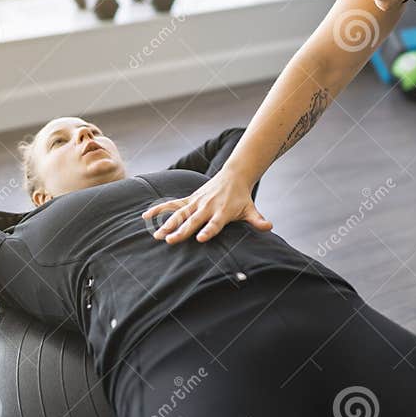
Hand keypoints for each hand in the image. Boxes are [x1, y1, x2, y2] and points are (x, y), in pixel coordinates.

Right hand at [141, 169, 271, 243]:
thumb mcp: (250, 209)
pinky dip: (159, 209)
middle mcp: (207, 207)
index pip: (215, 224)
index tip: (201, 238)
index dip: (209, 230)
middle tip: (171, 240)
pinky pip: (172, 205)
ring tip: (157, 235)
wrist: (233, 175)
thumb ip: (257, 220)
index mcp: (222, 212)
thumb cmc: (241, 197)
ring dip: (168, 224)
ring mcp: (196, 202)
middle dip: (182, 231)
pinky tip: (145, 216)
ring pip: (180, 214)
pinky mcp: (189, 199)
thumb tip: (270, 227)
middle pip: (193, 220)